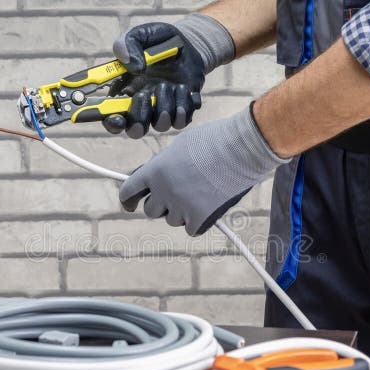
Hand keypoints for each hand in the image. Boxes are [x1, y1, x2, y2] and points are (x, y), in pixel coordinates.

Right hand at [105, 14, 234, 137]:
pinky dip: (184, 106)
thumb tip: (133, 67)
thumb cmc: (159, 40)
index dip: (111, 122)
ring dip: (164, 107)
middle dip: (139, 119)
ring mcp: (162, 110)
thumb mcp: (141, 34)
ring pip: (160, 125)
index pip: (111, 116)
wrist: (189, 43)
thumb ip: (128, 44)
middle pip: (134, 130)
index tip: (117, 118)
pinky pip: (182, 120)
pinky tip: (184, 88)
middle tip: (143, 96)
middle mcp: (141, 105)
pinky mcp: (182, 110)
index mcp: (123, 91)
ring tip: (170, 85)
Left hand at [119, 103, 288, 235]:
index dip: (128, 199)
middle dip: (160, 204)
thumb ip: (164, 165)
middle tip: (176, 196)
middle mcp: (163, 191)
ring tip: (200, 193)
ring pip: (172, 220)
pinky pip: (191, 229)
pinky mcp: (199, 219)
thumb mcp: (180, 146)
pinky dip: (198, 221)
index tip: (129, 205)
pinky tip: (208, 206)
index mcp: (154, 171)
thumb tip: (160, 177)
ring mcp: (181, 207)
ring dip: (181, 211)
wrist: (241, 148)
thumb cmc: (214, 140)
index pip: (129, 191)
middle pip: (151, 210)